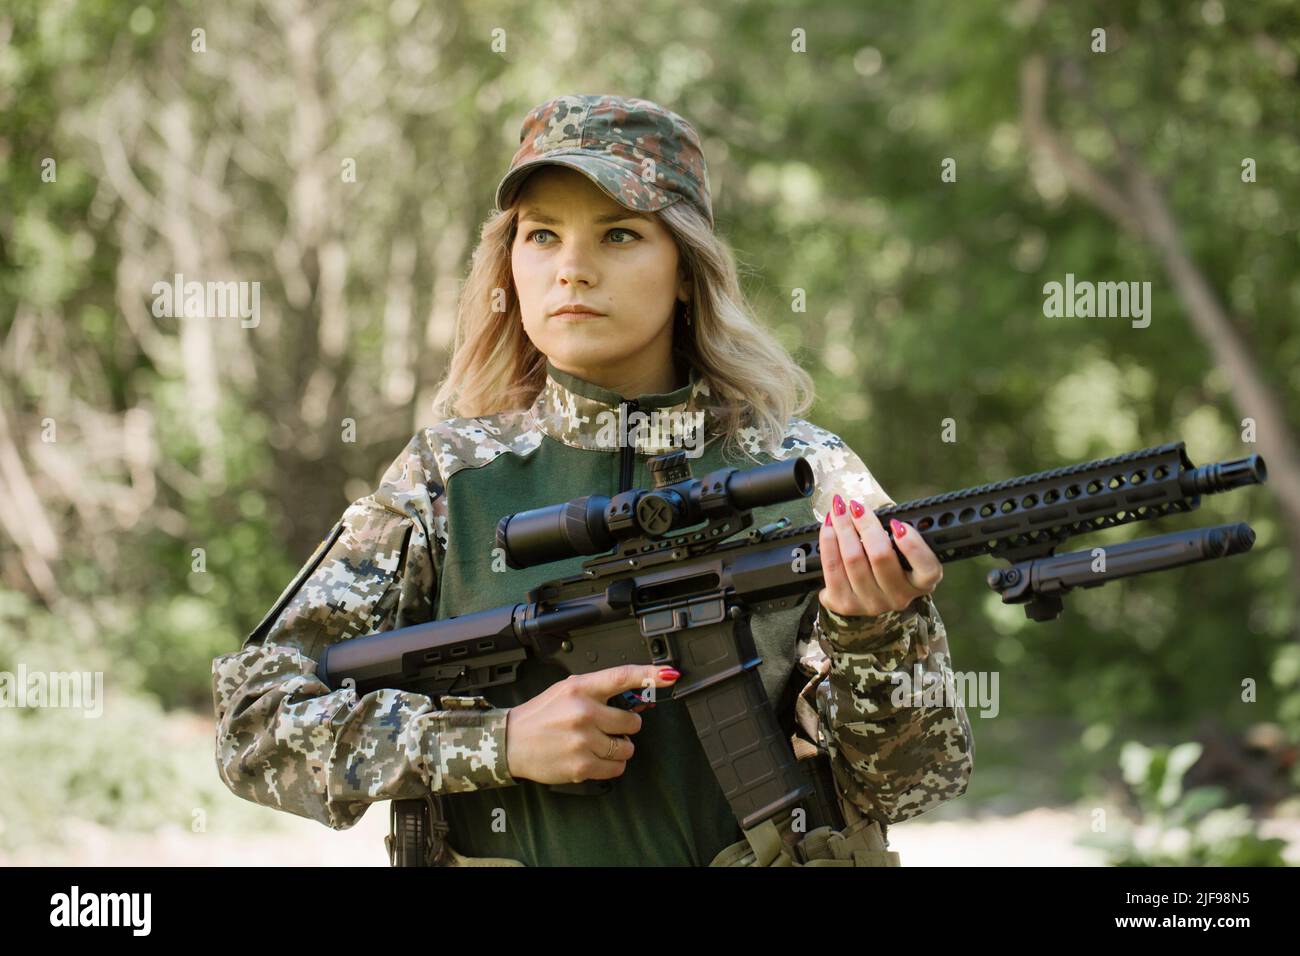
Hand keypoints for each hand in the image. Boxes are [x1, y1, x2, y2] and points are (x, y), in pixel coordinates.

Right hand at [504, 664, 679, 785]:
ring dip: (619, 748)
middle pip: (632, 722)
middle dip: (626, 727)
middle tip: (608, 727)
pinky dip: (611, 765)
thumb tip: (635, 696)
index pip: (622, 677)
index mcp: (580, 688)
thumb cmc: (541, 715)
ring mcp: (583, 741)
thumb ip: (598, 691)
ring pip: (627, 748)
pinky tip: (594, 757)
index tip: (670, 675)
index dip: (650, 675)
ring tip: (598, 744)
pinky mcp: (581, 766)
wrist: (511, 742)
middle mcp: (583, 713)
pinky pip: (616, 768)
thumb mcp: (566, 690)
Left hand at [819, 493, 942, 616]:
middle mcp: (899, 598)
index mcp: (920, 584)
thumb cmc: (884, 561)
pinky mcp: (845, 604)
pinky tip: (828, 527)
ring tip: (838, 510)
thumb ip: (896, 532)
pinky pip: (832, 568)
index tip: (897, 523)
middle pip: (881, 556)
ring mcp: (871, 604)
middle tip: (855, 506)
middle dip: (865, 524)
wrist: (860, 591)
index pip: (927, 569)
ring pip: (853, 559)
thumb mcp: (900, 548)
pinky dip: (828, 542)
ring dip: (842, 528)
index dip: (913, 545)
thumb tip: (873, 508)